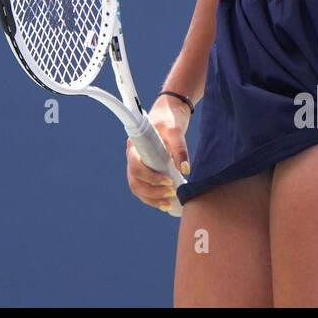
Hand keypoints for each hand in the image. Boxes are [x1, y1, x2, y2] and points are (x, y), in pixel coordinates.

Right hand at [125, 97, 191, 212]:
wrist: (169, 113)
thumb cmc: (169, 119)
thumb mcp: (175, 131)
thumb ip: (179, 149)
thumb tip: (185, 170)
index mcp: (135, 146)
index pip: (136, 167)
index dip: (150, 178)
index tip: (169, 180)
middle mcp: (133, 157)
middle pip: (135, 181)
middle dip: (151, 192)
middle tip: (171, 193)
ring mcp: (138, 164)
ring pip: (138, 188)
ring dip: (152, 198)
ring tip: (169, 202)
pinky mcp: (146, 169)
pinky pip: (144, 188)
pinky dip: (153, 198)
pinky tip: (165, 203)